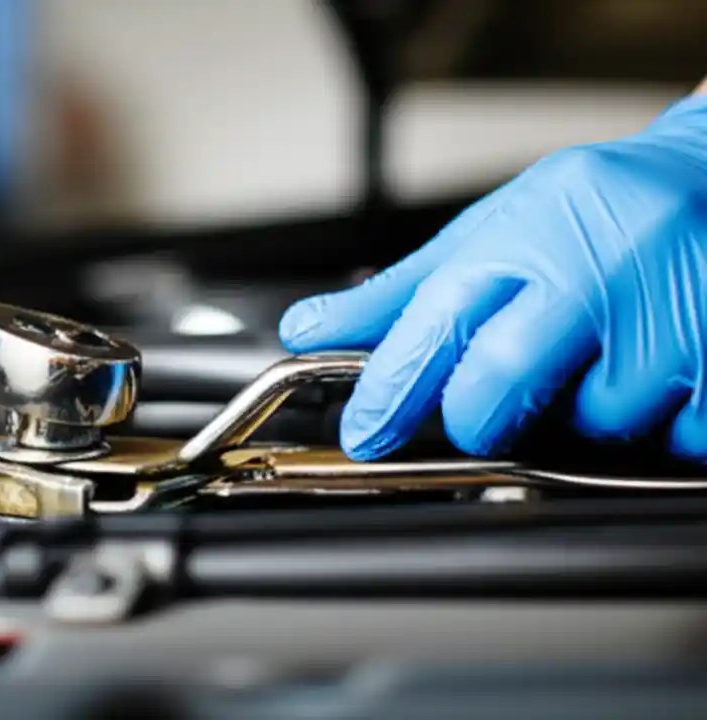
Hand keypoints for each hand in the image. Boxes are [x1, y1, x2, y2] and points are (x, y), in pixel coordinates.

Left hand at [279, 94, 706, 460]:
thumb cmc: (601, 207)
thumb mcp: (495, 228)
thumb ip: (403, 292)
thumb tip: (309, 329)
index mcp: (532, 236)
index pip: (438, 329)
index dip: (391, 391)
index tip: (366, 430)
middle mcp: (601, 274)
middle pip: (499, 396)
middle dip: (479, 417)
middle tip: (490, 400)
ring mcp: (674, 324)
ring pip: (588, 429)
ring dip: (579, 414)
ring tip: (602, 350)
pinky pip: (670, 441)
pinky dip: (653, 424)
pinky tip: (656, 367)